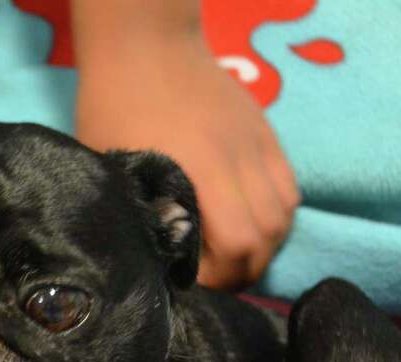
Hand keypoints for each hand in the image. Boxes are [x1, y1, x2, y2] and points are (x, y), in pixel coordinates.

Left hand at [75, 29, 297, 290]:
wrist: (145, 41)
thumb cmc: (114, 104)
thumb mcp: (111, 166)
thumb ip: (137, 211)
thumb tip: (148, 259)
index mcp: (197, 172)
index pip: (234, 245)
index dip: (217, 277)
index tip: (190, 282)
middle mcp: (237, 162)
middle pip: (265, 238)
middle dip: (243, 270)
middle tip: (214, 279)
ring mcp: (257, 146)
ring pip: (284, 217)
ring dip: (264, 246)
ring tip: (235, 256)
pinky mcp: (266, 134)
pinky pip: (289, 189)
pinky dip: (277, 216)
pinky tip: (252, 223)